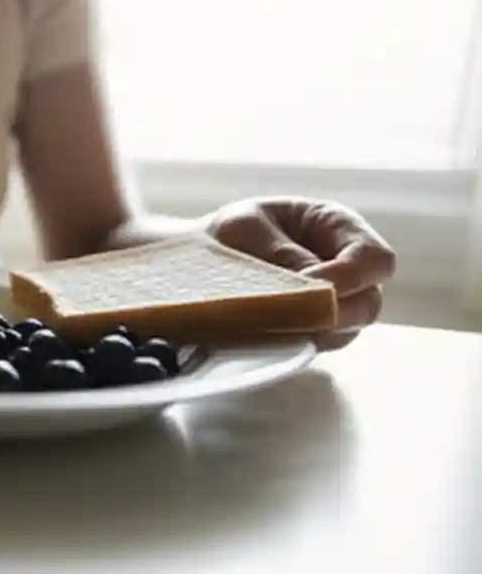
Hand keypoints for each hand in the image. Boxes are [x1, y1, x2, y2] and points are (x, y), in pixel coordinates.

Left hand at [204, 197, 395, 349]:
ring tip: (270, 326)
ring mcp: (331, 307)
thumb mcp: (247, 227)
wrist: (200, 258)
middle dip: (333, 313)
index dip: (352, 277)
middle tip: (292, 314)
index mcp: (339, 229)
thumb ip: (281, 254)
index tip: (313, 288)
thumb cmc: (229, 232)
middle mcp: (346, 271)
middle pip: (368, 304)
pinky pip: (313, 347)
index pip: (374, 259)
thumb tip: (314, 284)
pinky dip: (292, 345)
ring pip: (343, 332)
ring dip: (311, 333)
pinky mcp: (309, 332)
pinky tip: (262, 338)